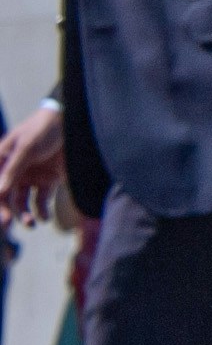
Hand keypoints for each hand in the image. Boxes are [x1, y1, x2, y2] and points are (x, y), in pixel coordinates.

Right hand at [0, 105, 63, 226]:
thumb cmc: (44, 128)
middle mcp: (14, 171)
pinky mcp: (48, 180)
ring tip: (31, 224)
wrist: (72, 120)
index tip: (0, 216)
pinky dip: (42, 211)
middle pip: (5, 196)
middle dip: (6, 210)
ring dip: (23, 214)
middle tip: (8, 222)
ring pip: (21, 202)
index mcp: (2, 160)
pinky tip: (44, 218)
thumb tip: (0, 191)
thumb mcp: (27, 146)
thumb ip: (14, 168)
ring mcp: (31, 176)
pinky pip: (41, 200)